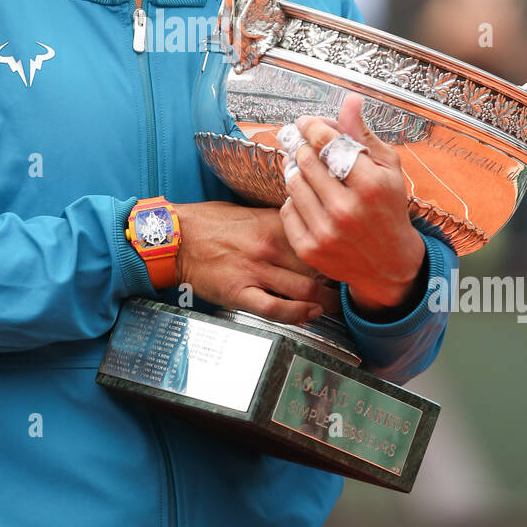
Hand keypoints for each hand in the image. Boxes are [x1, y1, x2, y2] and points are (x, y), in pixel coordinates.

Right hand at [175, 201, 340, 325]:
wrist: (176, 237)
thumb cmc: (211, 222)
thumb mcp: (251, 211)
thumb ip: (280, 221)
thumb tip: (308, 227)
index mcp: (274, 224)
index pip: (319, 237)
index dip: (338, 250)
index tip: (349, 258)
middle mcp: (269, 247)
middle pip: (318, 266)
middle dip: (338, 279)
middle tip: (349, 286)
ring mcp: (255, 271)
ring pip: (304, 290)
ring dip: (327, 301)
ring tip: (337, 306)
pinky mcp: (240, 293)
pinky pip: (276, 309)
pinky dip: (298, 315)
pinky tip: (310, 315)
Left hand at [279, 97, 426, 316]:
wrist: (391, 266)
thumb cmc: (390, 209)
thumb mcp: (388, 169)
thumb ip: (363, 135)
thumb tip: (350, 100)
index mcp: (370, 185)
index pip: (327, 143)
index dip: (312, 127)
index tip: (306, 122)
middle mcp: (346, 209)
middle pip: (305, 160)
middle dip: (302, 146)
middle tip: (303, 143)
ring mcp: (325, 232)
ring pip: (292, 183)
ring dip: (296, 171)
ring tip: (306, 169)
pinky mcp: (309, 249)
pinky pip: (287, 209)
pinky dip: (294, 200)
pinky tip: (309, 198)